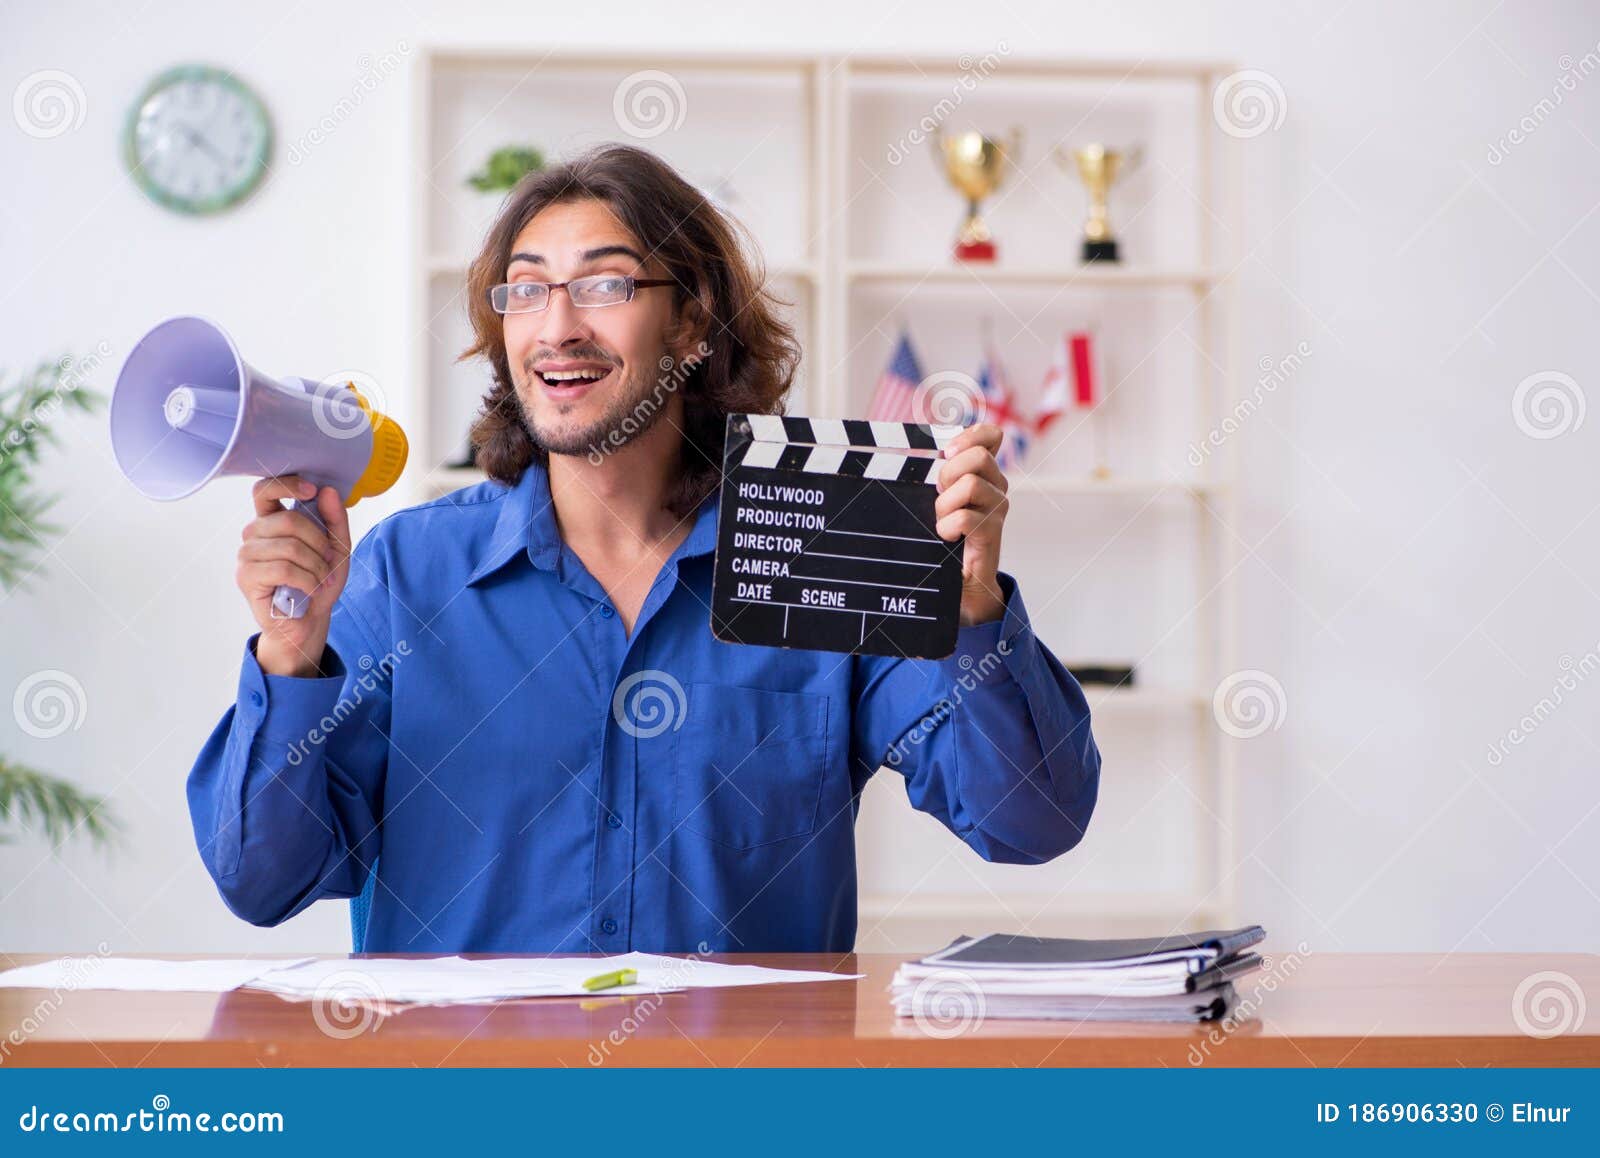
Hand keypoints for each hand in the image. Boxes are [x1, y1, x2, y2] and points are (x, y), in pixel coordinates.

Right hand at [236, 476, 350, 676]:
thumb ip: (335, 519)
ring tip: (321, 580)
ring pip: (290, 547)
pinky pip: (284, 569)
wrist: (309, 620)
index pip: (264, 490)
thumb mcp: (337, 548)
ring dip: (316, 566)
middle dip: (319, 542)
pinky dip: (307, 580)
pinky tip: (310, 589)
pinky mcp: (246, 577)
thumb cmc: (319, 581)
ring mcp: (246, 555)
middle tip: (329, 561)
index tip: (312, 490)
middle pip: (288, 520)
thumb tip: (328, 491)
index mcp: (271, 521)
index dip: (286, 485)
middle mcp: (254, 534)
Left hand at [934, 422, 1009, 625]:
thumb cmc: (944, 535)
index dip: (971, 436)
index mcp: (984, 472)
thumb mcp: (939, 497)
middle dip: (949, 473)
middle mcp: (996, 487)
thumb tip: (913, 449)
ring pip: (972, 484)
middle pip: (979, 456)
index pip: (992, 435)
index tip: (947, 452)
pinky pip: (967, 518)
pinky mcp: (992, 533)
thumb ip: (937, 473)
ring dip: (946, 504)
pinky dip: (947, 527)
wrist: (962, 582)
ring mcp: (997, 510)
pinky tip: (945, 537)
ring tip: (941, 520)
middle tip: (938, 495)